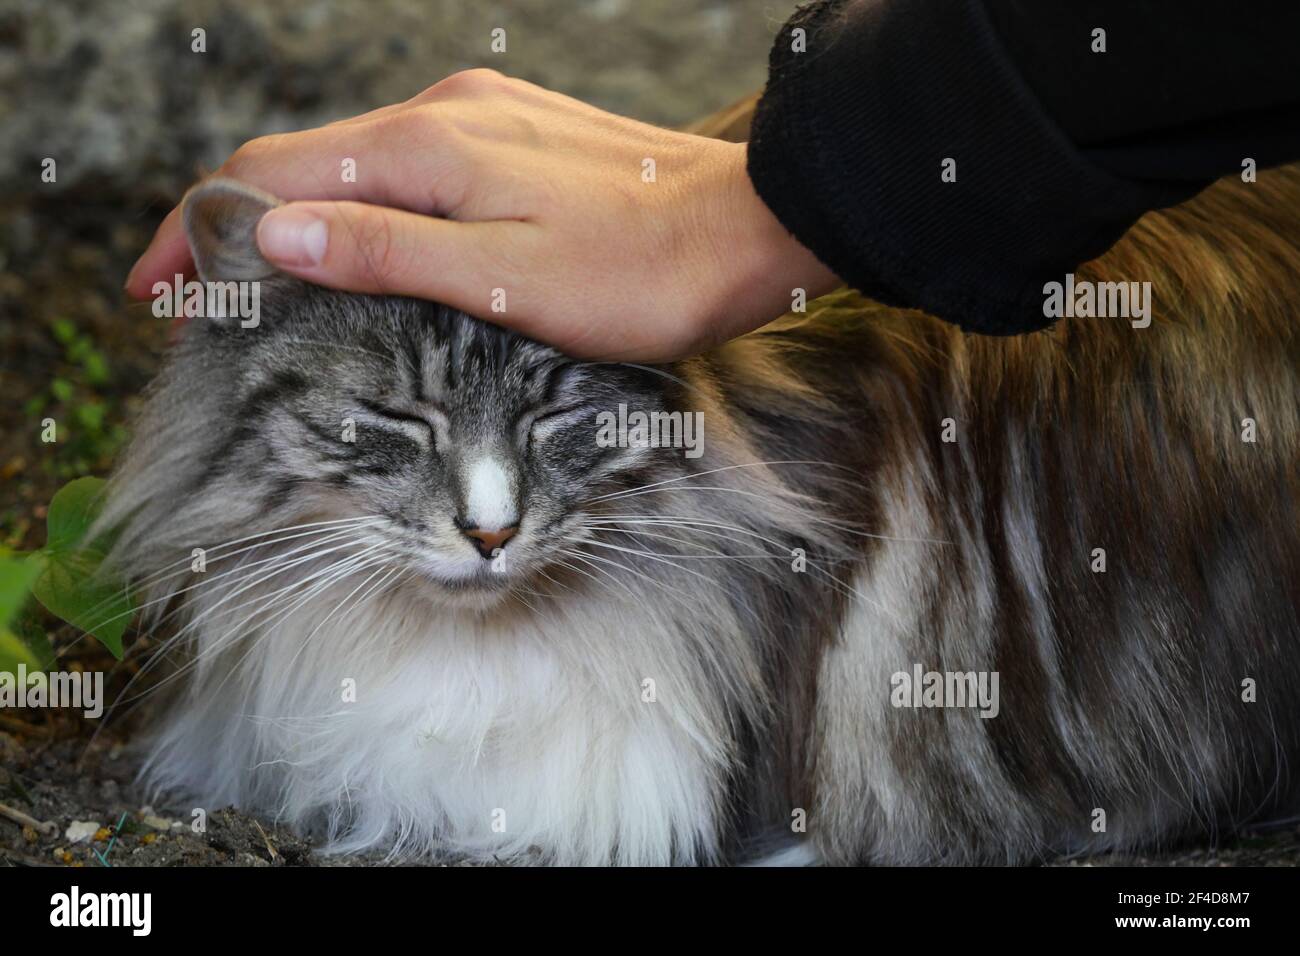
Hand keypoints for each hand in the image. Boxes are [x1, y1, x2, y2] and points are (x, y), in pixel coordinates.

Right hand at [126, 69, 838, 360]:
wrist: (753, 226)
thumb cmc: (646, 269)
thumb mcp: (509, 281)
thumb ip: (389, 252)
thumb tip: (276, 236)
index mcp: (427, 147)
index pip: (273, 178)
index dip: (200, 233)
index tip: (158, 291)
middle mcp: (445, 113)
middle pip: (303, 163)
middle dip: (234, 227)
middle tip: (195, 299)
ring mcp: (483, 119)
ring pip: (355, 162)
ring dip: (296, 217)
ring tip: (260, 283)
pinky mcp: (516, 138)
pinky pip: (409, 165)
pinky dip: (360, 206)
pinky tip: (359, 244)